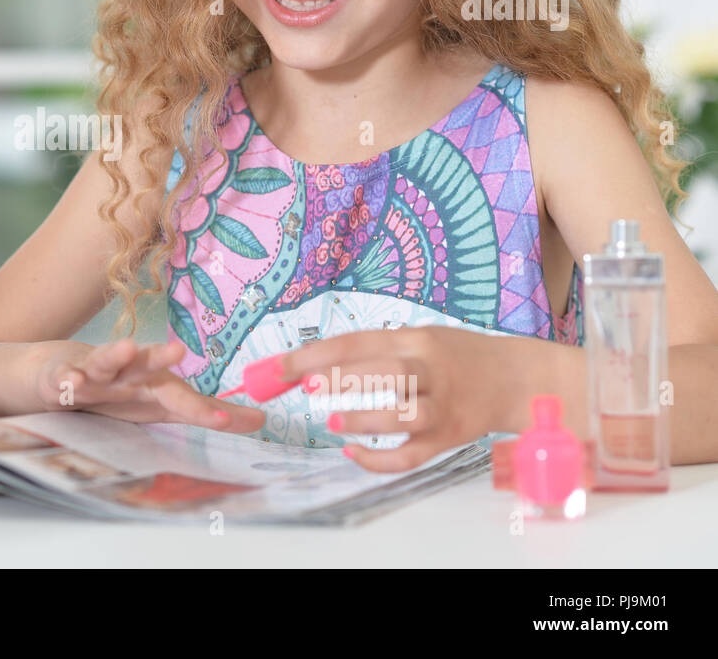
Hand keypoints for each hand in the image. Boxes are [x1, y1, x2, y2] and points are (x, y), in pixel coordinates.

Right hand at [32, 338, 264, 432]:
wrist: (58, 373)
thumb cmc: (118, 391)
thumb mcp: (161, 405)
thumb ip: (205, 411)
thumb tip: (261, 419)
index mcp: (152, 386)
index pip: (183, 397)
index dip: (204, 409)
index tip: (230, 419)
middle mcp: (127, 376)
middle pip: (148, 368)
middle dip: (161, 360)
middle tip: (178, 350)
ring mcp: (95, 376)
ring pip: (106, 363)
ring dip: (115, 356)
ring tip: (127, 348)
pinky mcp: (62, 379)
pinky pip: (64, 380)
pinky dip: (68, 380)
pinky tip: (71, 382)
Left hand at [278, 326, 515, 471]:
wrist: (515, 378)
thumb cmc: (456, 356)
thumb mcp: (421, 337)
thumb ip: (376, 351)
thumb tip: (313, 364)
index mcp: (416, 339)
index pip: (360, 342)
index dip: (318, 353)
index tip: (282, 366)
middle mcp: (431, 370)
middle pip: (388, 372)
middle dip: (344, 378)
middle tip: (306, 385)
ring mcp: (443, 406)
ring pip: (406, 414)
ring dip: (368, 419)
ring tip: (334, 422)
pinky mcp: (449, 438)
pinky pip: (413, 454)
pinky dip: (382, 460)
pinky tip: (354, 454)